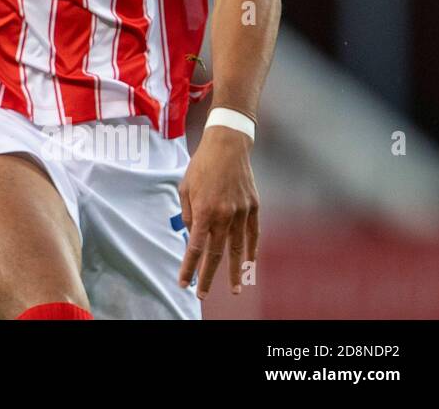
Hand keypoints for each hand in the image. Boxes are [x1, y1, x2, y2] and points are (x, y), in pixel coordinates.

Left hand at [177, 126, 259, 298]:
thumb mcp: (185, 187)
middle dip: (208, 276)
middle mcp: (224, 215)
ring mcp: (241, 212)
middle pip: (215, 253)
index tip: (184, 282)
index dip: (189, 267)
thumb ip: (188, 213)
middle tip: (202, 294)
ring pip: (237, 249)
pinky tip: (249, 265)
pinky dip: (251, 251)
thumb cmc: (201, 165)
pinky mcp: (254, 208)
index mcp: (204, 211)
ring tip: (235, 289)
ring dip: (234, 271)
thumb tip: (192, 233)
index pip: (195, 247)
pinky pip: (253, 235)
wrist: (227, 145)